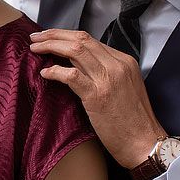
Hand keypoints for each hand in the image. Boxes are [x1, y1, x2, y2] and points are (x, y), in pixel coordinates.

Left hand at [29, 29, 165, 168]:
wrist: (145, 143)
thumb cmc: (133, 122)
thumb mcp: (124, 88)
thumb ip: (106, 73)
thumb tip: (78, 65)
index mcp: (124, 62)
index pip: (90, 40)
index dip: (66, 36)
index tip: (50, 37)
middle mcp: (117, 66)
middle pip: (80, 40)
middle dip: (54, 35)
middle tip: (36, 37)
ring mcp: (108, 79)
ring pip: (74, 51)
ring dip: (50, 46)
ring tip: (34, 49)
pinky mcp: (97, 96)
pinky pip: (71, 75)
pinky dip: (55, 71)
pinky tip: (45, 73)